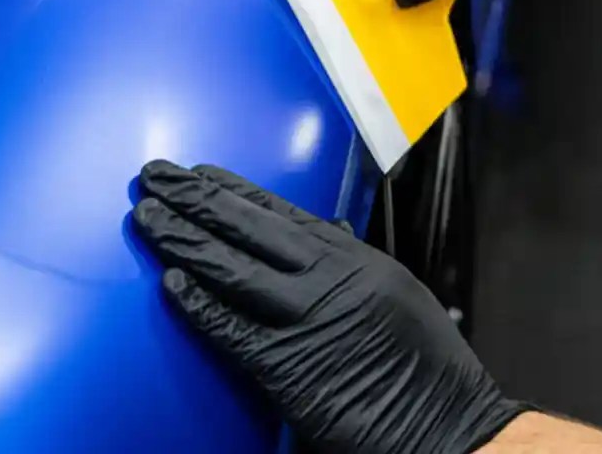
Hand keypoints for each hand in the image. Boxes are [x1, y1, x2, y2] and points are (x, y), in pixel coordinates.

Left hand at [132, 160, 525, 453]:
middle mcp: (332, 280)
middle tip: (154, 177)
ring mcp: (310, 320)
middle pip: (249, 228)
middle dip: (196, 200)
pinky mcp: (291, 367)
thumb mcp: (396, 295)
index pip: (280, 212)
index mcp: (357, 260)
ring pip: (233, 269)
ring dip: (184, 241)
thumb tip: (329, 228)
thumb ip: (354, 263)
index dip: (232, 190)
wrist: (453, 428)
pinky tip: (172, 285)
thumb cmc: (429, 372)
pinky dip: (201, 306)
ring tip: (147, 218)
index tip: (197, 173)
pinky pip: (233, 330)